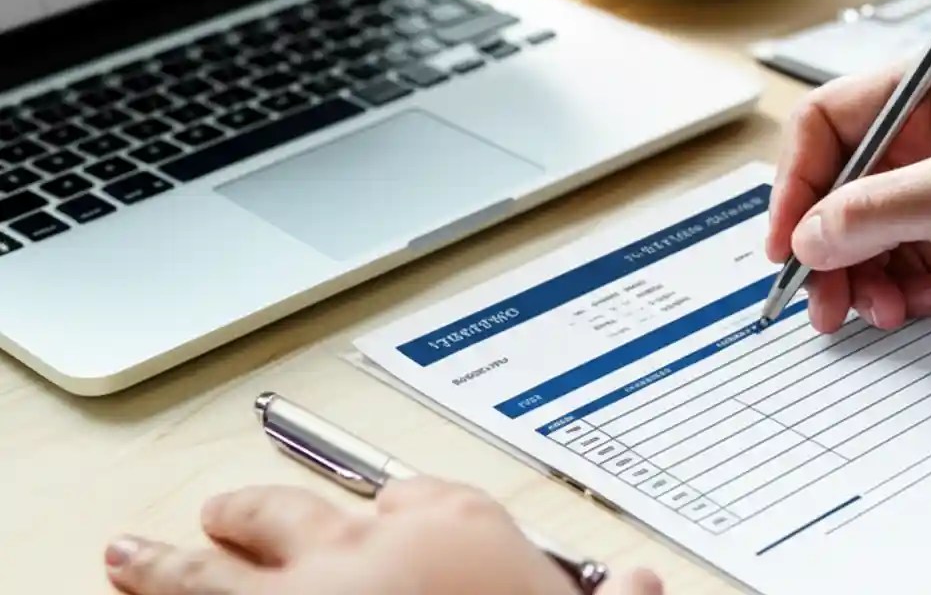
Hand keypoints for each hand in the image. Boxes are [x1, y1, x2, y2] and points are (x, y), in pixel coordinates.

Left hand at [104, 477, 662, 594]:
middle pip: (296, 512)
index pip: (418, 495)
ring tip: (131, 550)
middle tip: (226, 512)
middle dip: (255, 514)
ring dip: (169, 560)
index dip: (401, 512)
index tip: (395, 523)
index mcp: (456, 528)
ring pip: (214, 566)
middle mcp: (367, 547)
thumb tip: (650, 586)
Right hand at [767, 45, 930, 330]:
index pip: (824, 126)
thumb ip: (869, 213)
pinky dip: (899, 292)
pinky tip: (928, 302)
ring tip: (881, 311)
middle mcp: (922, 138)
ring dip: (862, 279)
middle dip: (826, 248)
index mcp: (922, 92)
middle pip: (836, 192)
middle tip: (822, 298)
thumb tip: (804, 238)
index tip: (785, 239)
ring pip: (862, 238)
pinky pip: (897, 267)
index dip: (794, 183)